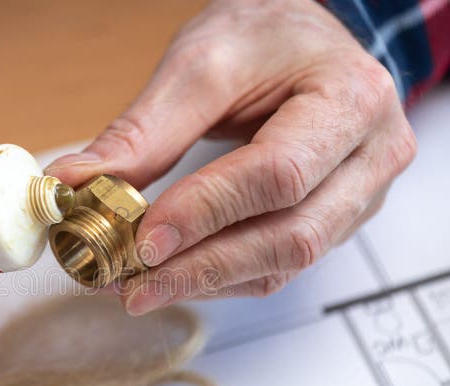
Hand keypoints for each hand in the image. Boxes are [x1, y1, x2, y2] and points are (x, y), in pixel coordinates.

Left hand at [46, 0, 415, 314]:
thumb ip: (145, 130)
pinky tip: (174, 277)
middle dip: (201, 268)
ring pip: (284, 263)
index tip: (143, 238)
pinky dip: (222, 278)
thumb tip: (78, 182)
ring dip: (206, 282)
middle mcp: (371, 156)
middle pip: (290, 236)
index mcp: (350, 101)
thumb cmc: (264, 36)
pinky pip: (279, 266)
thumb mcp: (200, 63)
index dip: (207, 212)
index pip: (278, 175)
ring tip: (138, 286)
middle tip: (130, 284)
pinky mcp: (335, 220)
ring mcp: (359, 196)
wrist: (303, 42)